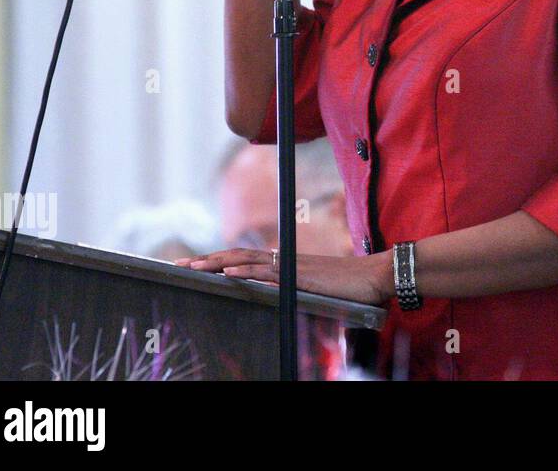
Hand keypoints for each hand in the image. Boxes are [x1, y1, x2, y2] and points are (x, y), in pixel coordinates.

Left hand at [174, 247, 391, 306]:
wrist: (377, 276)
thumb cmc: (353, 286)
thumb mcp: (319, 290)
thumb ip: (300, 292)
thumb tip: (287, 301)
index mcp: (287, 264)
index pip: (246, 259)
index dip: (220, 261)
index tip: (196, 265)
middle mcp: (285, 261)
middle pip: (238, 256)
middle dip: (207, 260)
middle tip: (180, 264)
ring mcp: (292, 267)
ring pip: (247, 261)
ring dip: (218, 263)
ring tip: (194, 266)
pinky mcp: (301, 277)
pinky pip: (268, 273)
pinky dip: (246, 272)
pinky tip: (229, 274)